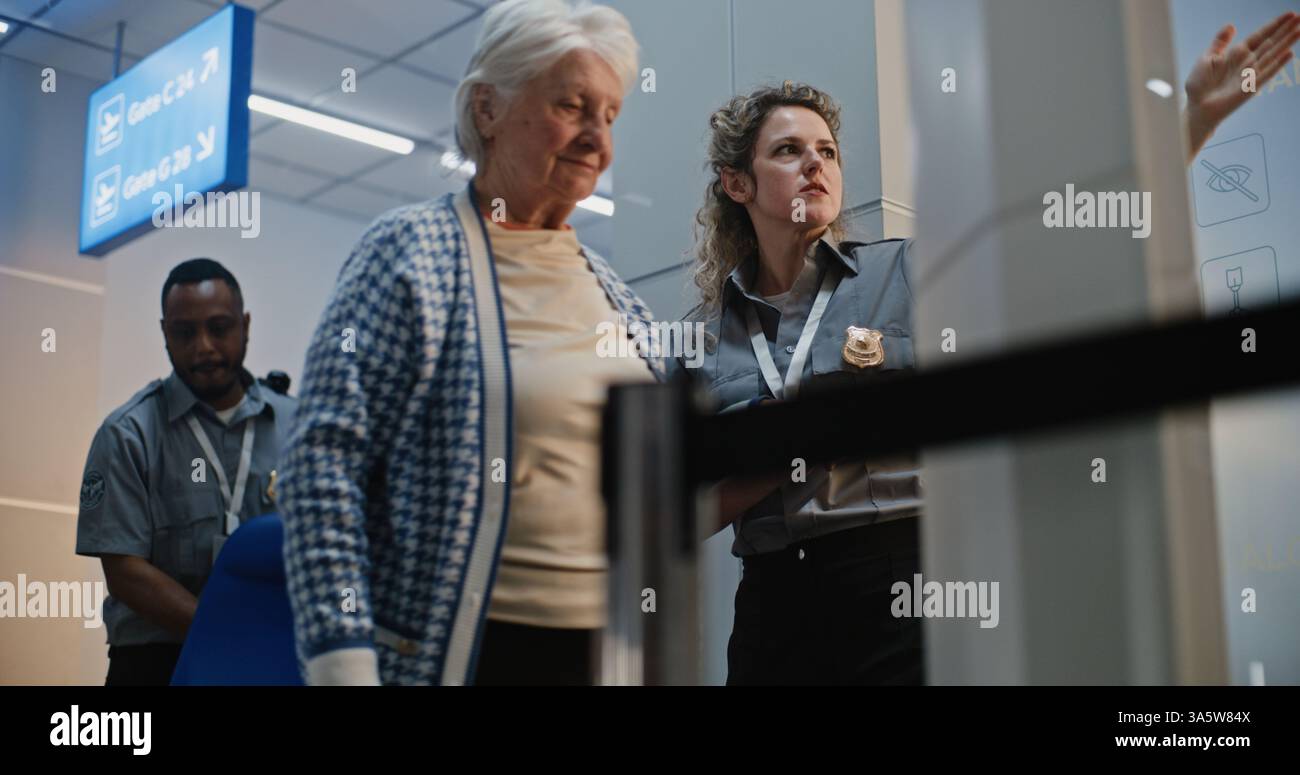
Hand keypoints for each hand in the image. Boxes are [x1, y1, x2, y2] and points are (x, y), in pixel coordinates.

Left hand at [1183, 12, 1299, 161]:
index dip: (1274, 25)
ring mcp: (1251, 74)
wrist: (1196, 106)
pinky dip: (1277, 64)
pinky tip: (1289, 53)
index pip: (1260, 35)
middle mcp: (1248, 62)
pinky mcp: (1250, 87)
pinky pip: (1266, 73)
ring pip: (1272, 54)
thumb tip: (1231, 25)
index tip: (1289, 14)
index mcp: (1237, 53)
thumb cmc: (1199, 84)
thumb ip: (1220, 42)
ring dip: (1286, 42)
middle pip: (1270, 42)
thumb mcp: (1207, 58)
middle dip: (1285, 30)